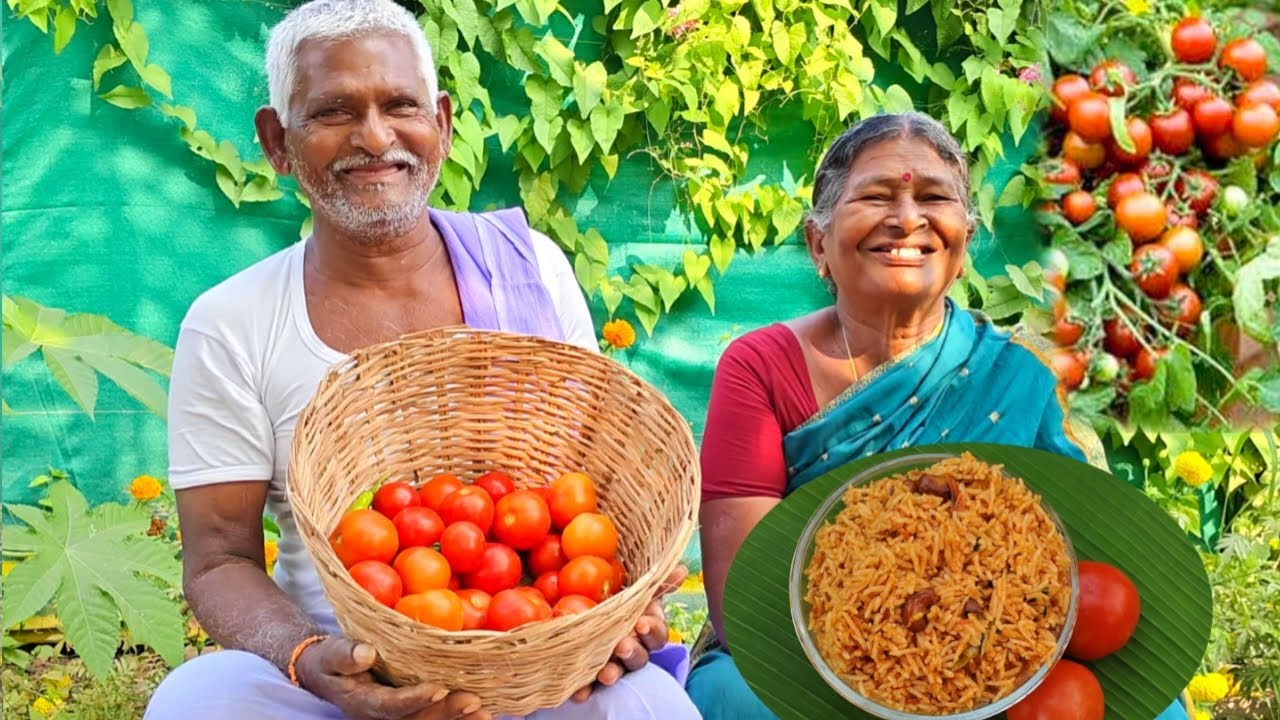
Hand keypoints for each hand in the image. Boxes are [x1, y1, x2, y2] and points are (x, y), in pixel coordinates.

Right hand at [295, 637, 489, 719]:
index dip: (415, 699)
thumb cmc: (330, 661)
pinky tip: (483, 713)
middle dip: (446, 713)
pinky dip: (458, 717)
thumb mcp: (329, 655)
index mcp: (363, 704)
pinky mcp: (411, 712)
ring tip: (486, 714)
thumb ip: (343, 655)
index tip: (439, 688)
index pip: (391, 705)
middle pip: (418, 719)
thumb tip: (366, 652)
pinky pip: (435, 717)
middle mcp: (383, 716)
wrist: (327, 674)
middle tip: (474, 701)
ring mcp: (398, 716)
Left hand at [570, 566, 687, 701]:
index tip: (642, 623)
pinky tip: (579, 693)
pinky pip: (592, 683)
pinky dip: (587, 689)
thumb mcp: (639, 586)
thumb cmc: (624, 596)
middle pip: (640, 655)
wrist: (596, 604)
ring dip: (614, 672)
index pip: (657, 633)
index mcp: (648, 628)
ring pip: (619, 670)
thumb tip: (682, 569)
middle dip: (632, 652)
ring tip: (605, 674)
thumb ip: (659, 581)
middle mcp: (636, 648)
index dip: (652, 629)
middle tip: (623, 646)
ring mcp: (616, 662)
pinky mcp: (595, 672)